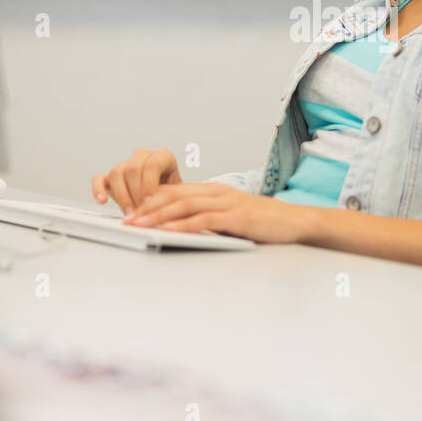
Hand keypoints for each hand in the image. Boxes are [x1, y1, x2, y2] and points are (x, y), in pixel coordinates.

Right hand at [91, 147, 182, 211]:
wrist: (166, 199)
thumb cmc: (174, 196)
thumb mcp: (177, 194)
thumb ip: (169, 197)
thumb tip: (161, 210)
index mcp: (162, 157)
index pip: (153, 164)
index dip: (149, 183)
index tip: (149, 201)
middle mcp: (142, 157)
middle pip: (133, 169)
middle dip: (136, 193)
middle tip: (140, 211)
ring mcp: (125, 165)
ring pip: (116, 172)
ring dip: (122, 196)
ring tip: (129, 213)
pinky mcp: (110, 177)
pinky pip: (99, 179)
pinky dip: (98, 189)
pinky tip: (102, 200)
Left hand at [122, 182, 310, 243]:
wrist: (294, 221)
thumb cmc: (262, 222)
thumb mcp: (230, 216)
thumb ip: (208, 217)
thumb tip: (181, 226)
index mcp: (214, 191)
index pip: (175, 191)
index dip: (150, 200)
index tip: (130, 211)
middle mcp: (217, 192)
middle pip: (174, 196)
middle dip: (147, 208)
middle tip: (126, 220)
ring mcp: (227, 203)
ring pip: (185, 205)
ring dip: (158, 215)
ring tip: (139, 224)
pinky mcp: (236, 217)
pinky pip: (205, 219)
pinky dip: (184, 224)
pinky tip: (169, 229)